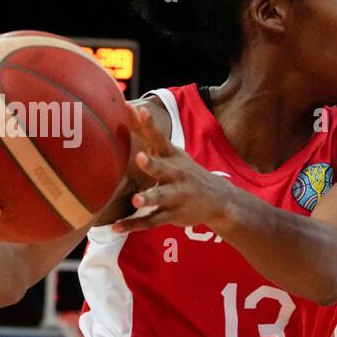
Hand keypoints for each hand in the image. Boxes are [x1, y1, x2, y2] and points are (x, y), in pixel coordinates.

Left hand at [112, 106, 234, 233]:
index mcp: (173, 157)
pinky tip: (116, 227)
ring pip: (160, 197)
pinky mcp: (173, 215)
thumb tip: (125, 109)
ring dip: (148, 198)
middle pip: (162, 169)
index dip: (149, 124)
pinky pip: (151, 221)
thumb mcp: (173, 153)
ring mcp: (176, 196)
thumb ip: (150, 135)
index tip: (137, 110)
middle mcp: (176, 175)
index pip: (159, 138)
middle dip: (152, 164)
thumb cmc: (185, 172)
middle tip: (141, 158)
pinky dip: (133, 225)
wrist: (219, 200)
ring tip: (136, 200)